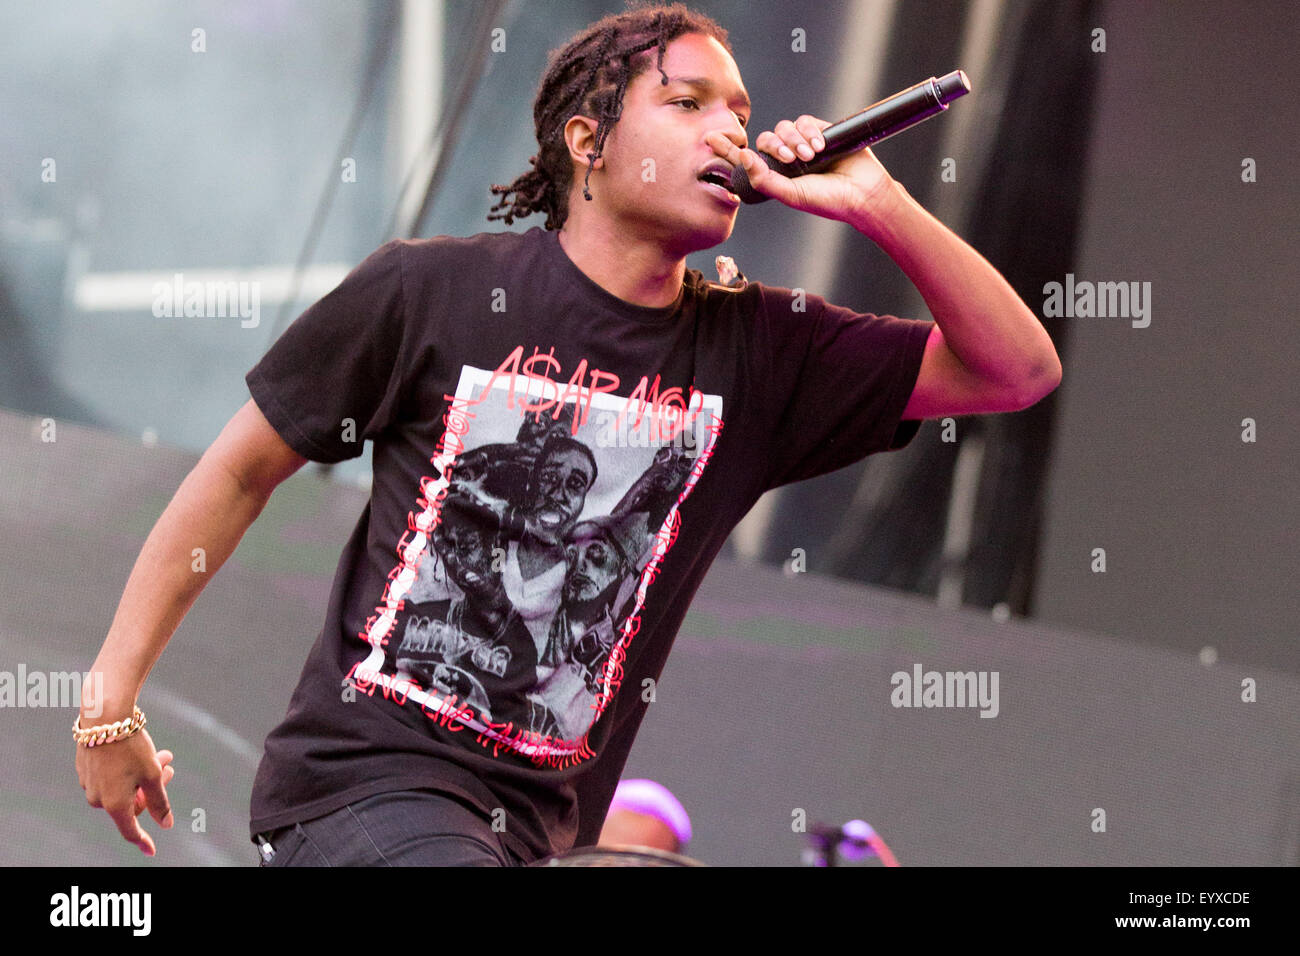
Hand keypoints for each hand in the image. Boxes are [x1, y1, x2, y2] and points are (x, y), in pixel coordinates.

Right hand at [77, 728, 175, 855]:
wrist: (105, 717)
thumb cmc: (131, 747)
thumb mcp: (152, 775)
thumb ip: (159, 802)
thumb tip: (165, 824)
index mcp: (114, 804)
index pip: (129, 830)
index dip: (142, 840)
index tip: (151, 850)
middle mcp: (98, 798)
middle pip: (131, 802)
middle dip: (152, 789)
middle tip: (169, 767)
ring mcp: (89, 783)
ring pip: (123, 786)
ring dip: (143, 775)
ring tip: (163, 755)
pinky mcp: (86, 768)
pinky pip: (110, 775)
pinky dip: (127, 768)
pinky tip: (140, 750)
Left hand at [706, 116, 897, 226]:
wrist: (862, 193)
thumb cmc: (826, 200)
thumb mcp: (790, 194)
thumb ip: (764, 179)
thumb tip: (743, 157)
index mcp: (775, 176)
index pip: (746, 159)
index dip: (728, 149)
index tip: (710, 138)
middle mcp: (786, 160)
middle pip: (766, 139)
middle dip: (775, 146)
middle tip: (790, 159)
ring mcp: (802, 144)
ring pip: (784, 128)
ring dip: (794, 140)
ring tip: (811, 157)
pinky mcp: (819, 131)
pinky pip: (803, 121)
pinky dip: (809, 132)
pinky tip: (820, 146)